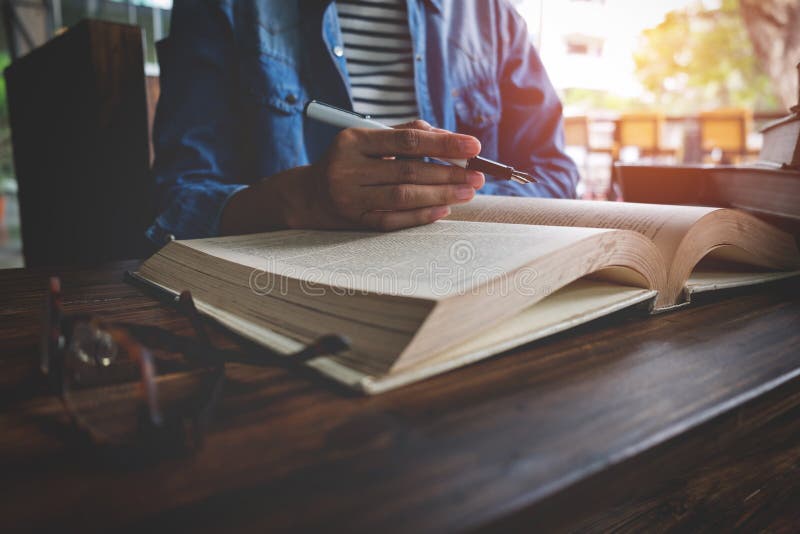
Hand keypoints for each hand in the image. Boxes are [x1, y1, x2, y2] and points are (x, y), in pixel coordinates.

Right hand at [220, 121, 483, 234]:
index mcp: (353, 140)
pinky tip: (443, 211)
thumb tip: (445, 136)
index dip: (443, 143)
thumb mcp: (365, 140)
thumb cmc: (346, 162)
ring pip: (403, 196)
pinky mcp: (354, 221)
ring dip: (441, 195)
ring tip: (468, 192)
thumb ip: (402, 133)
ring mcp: (349, 198)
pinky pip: (393, 220)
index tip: (473, 146)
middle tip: (478, 175)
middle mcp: (348, 168)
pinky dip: (421, 216)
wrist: (305, 196)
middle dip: (449, 172)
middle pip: (408, 170)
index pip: (406, 140)